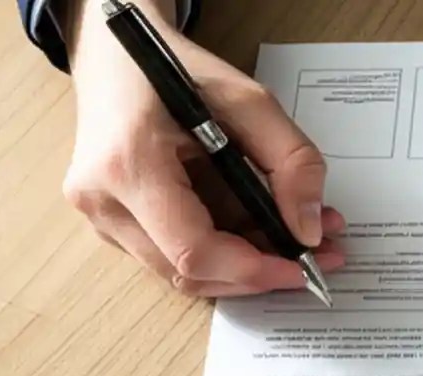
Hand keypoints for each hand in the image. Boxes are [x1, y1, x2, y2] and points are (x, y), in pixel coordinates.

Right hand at [60, 0, 345, 296]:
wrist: (114, 56)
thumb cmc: (172, 67)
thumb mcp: (248, 99)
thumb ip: (291, 161)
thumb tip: (308, 230)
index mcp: (129, 165)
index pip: (194, 250)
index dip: (254, 270)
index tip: (303, 268)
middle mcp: (103, 202)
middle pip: (191, 272)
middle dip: (260, 272)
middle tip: (319, 255)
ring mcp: (102, 217)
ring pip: (185, 272)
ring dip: (246, 265)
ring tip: (299, 236)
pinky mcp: (114, 224)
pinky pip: (174, 255)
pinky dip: (225, 251)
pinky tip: (264, 227)